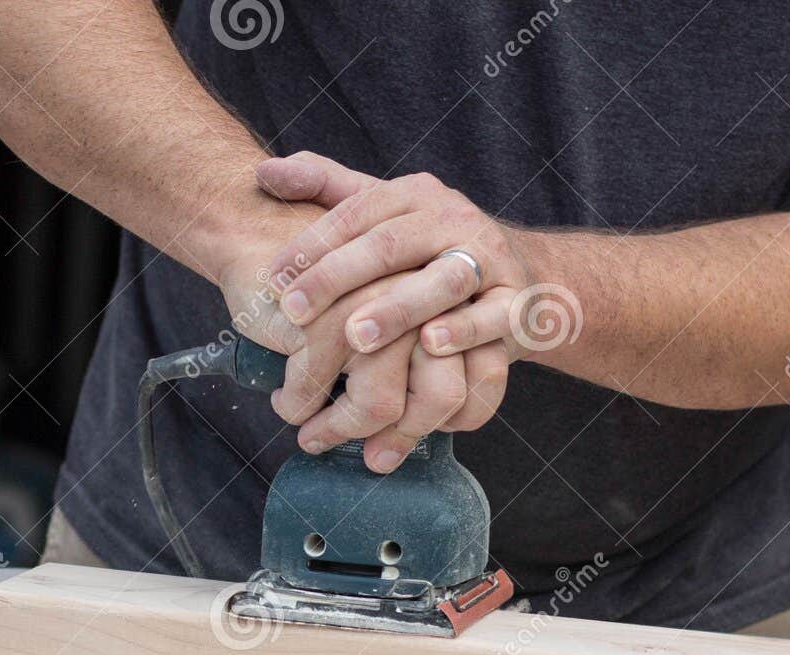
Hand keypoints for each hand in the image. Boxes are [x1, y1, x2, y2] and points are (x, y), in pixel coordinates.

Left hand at [254, 154, 514, 457]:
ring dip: (397, 309)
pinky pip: (491, 316)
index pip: (357, 212)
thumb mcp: (386, 214)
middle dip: (339, 278)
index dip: (314, 243)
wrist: (524, 276)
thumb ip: (326, 188)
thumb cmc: (433, 249)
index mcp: (415, 195)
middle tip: (294, 311)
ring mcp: (489, 259)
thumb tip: (264, 173)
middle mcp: (454, 219)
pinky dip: (463, 330)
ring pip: (442, 280)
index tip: (274, 277)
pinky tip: (430, 346)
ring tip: (355, 336)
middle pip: (392, 244)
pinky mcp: (516, 301)